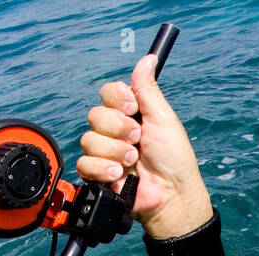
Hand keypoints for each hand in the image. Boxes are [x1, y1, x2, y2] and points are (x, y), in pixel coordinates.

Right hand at [77, 53, 212, 239]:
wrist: (172, 194)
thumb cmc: (174, 158)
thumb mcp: (163, 118)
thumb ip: (148, 89)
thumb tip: (148, 58)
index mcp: (130, 114)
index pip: (107, 93)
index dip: (117, 99)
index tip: (133, 108)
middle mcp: (114, 131)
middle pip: (96, 115)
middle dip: (119, 128)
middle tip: (138, 141)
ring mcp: (105, 153)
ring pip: (90, 139)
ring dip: (114, 150)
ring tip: (133, 161)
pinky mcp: (98, 174)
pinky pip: (84, 163)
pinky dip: (103, 168)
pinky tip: (120, 175)